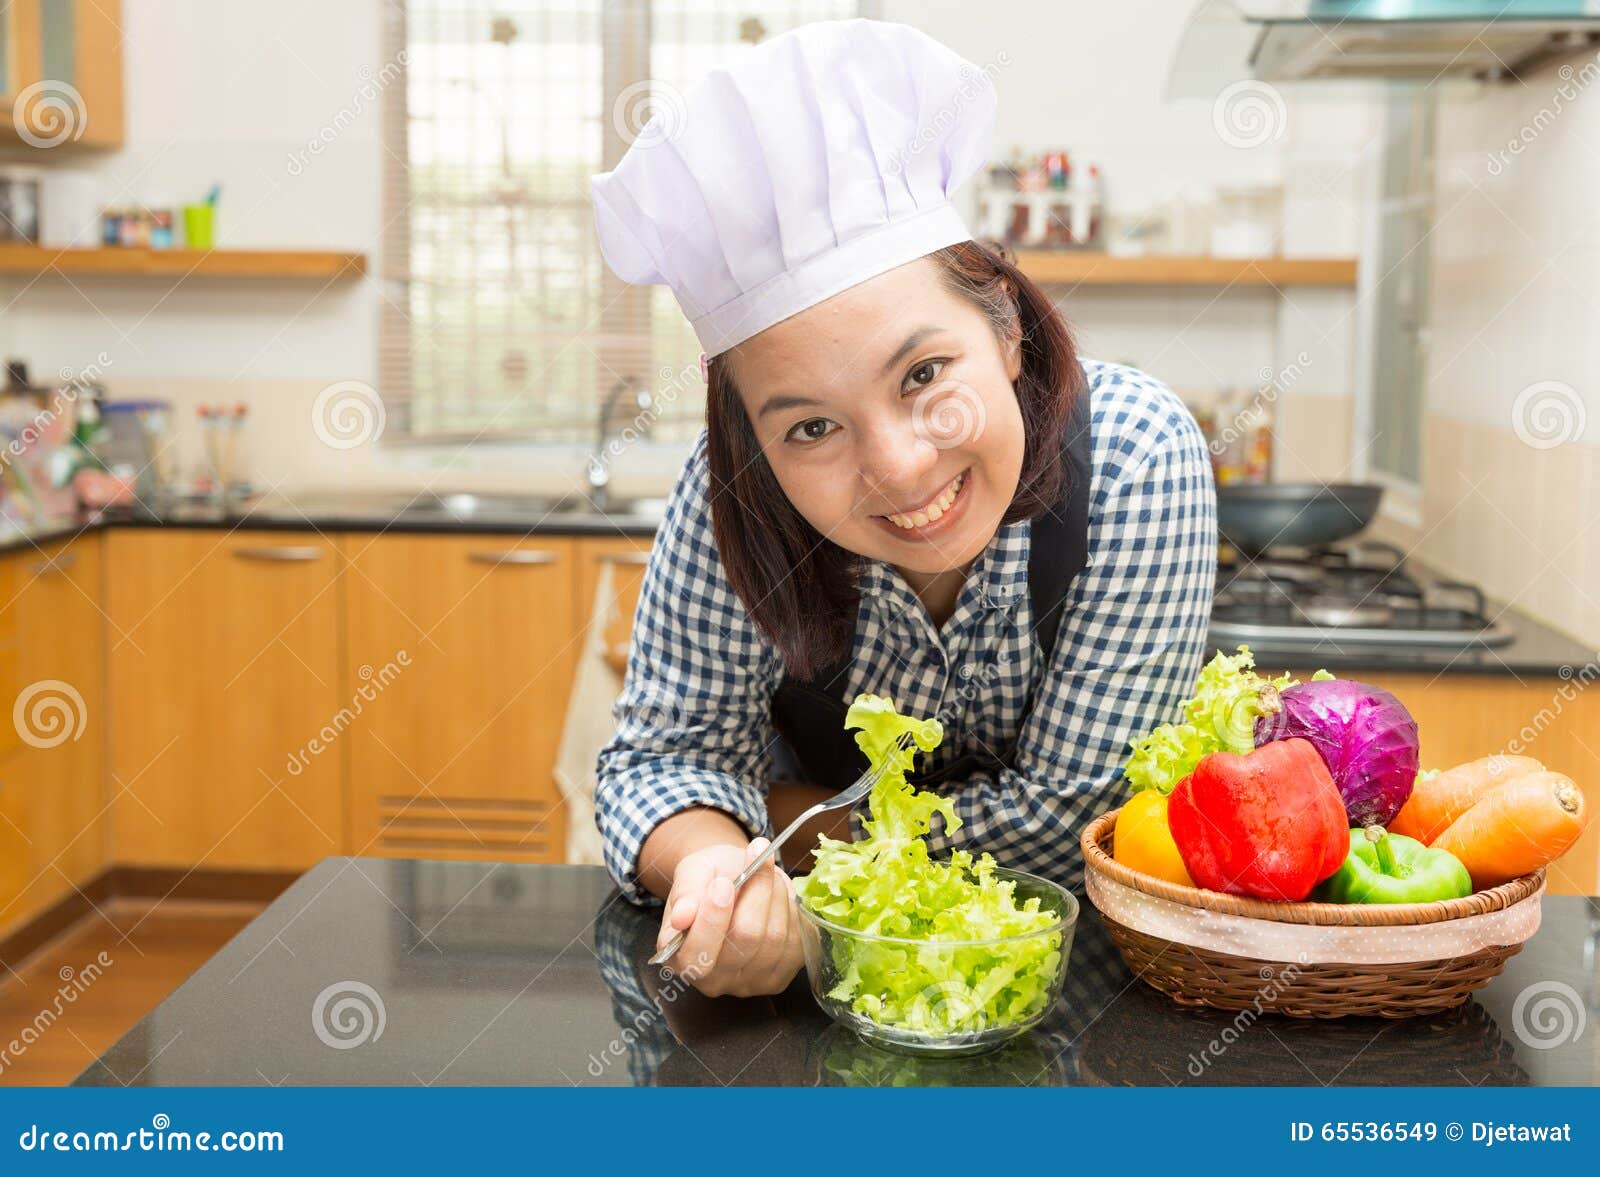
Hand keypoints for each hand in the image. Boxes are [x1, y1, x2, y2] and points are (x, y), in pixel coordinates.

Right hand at [656, 838, 802, 997]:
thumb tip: (682, 917)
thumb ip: (686, 893)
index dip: (712, 921)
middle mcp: (713, 981)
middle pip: (745, 940)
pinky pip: (795, 939)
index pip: (697, 956)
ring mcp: (749, 983)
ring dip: (775, 893)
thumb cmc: (708, 877)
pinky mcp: (781, 975)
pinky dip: (790, 907)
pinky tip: (776, 892)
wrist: (733, 880)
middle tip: (756, 855)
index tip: (722, 884)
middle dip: (755, 891)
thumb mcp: (691, 872)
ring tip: (764, 868)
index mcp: (680, 960)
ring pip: (774, 937)